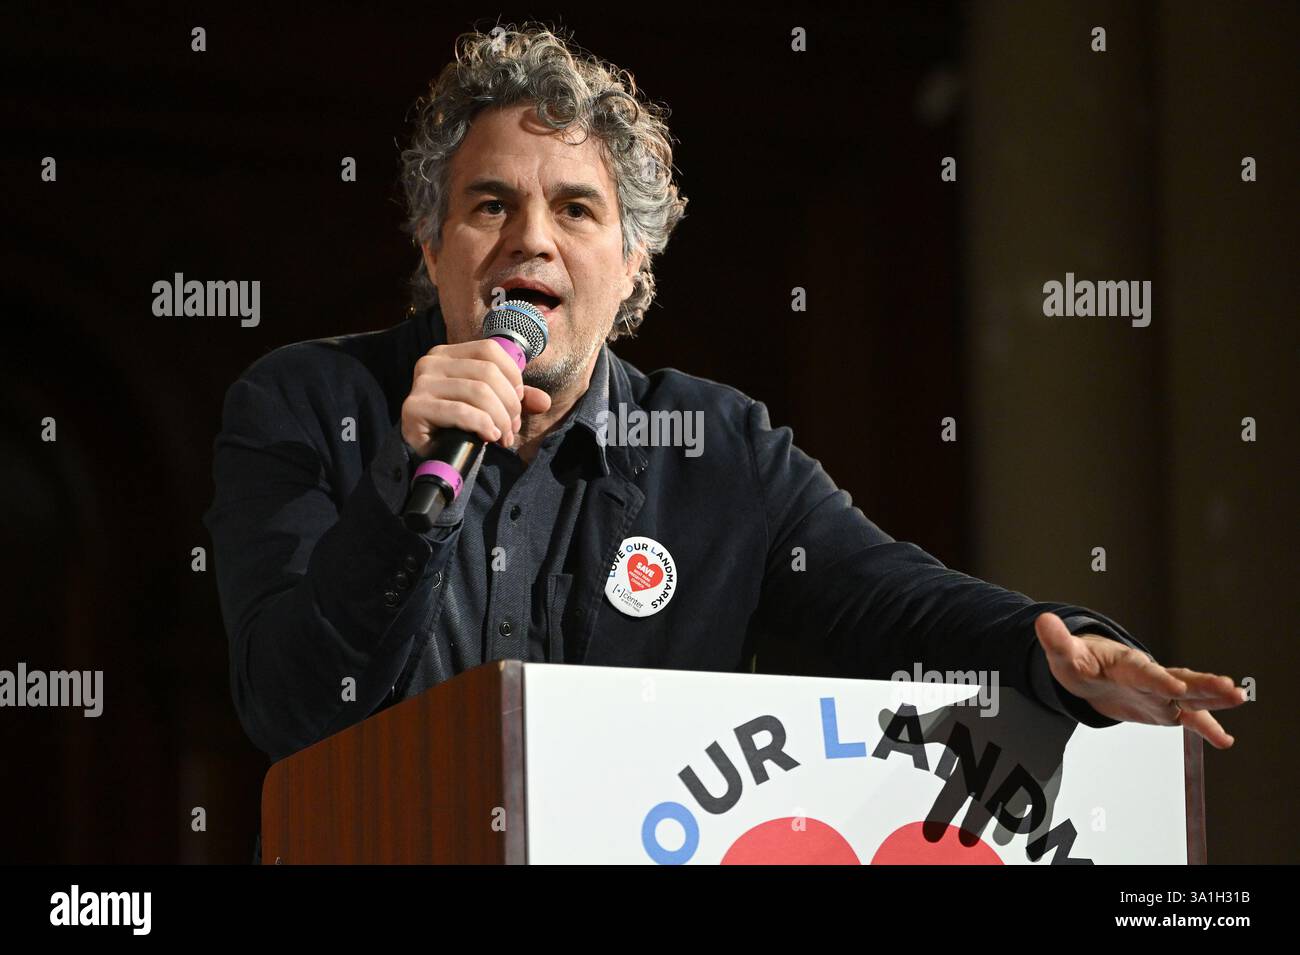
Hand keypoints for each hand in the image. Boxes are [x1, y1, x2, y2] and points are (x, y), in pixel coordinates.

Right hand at [401, 339, 550, 455]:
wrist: (428, 452)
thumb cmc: (459, 425)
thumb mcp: (491, 406)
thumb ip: (516, 399)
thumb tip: (544, 401)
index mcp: (448, 354)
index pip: (490, 351)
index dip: (513, 376)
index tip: (518, 403)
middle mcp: (431, 362)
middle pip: (487, 372)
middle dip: (509, 404)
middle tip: (512, 428)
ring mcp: (421, 383)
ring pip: (478, 391)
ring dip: (499, 418)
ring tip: (503, 437)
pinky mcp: (414, 407)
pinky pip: (460, 411)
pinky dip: (482, 424)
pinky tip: (489, 436)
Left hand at [1034, 612, 1247, 748]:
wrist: (1090, 671)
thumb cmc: (1080, 661)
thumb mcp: (1064, 654)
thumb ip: (1056, 641)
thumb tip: (1042, 621)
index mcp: (1125, 662)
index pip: (1142, 671)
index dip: (1157, 679)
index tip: (1175, 688)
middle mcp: (1149, 676)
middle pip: (1178, 679)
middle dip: (1202, 685)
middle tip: (1228, 688)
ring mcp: (1160, 693)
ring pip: (1192, 695)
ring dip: (1214, 698)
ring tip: (1238, 698)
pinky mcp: (1164, 708)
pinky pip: (1188, 718)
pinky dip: (1206, 727)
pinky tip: (1224, 740)